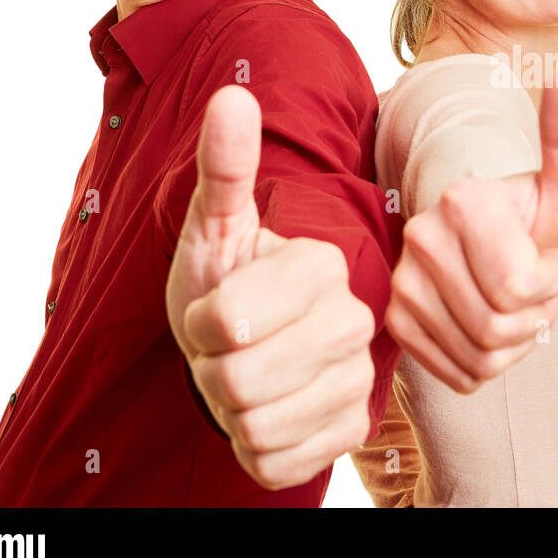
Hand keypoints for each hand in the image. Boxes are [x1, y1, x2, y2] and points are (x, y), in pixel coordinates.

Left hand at [165, 85, 375, 489]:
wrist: (249, 345)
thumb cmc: (225, 279)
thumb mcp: (213, 224)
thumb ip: (224, 166)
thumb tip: (232, 96)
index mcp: (324, 266)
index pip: (227, 320)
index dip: (201, 322)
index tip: (215, 306)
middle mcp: (354, 321)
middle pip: (240, 379)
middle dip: (212, 369)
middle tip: (226, 349)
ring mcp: (356, 380)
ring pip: (254, 424)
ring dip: (229, 409)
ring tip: (245, 375)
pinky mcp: (349, 433)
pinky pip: (273, 461)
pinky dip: (251, 447)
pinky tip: (267, 411)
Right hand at [386, 69, 557, 392]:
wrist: (498, 240)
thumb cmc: (540, 218)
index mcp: (461, 201)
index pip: (518, 290)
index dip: (548, 285)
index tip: (544, 255)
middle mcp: (419, 237)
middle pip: (499, 328)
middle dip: (535, 317)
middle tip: (532, 285)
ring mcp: (401, 281)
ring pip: (481, 357)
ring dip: (514, 341)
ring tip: (511, 301)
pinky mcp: (396, 319)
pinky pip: (460, 373)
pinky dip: (488, 360)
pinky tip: (487, 321)